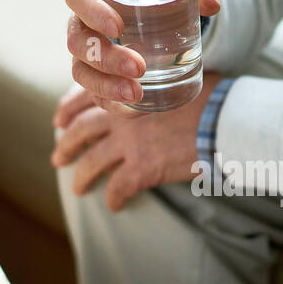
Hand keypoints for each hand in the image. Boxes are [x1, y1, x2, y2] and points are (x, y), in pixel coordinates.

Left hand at [51, 71, 222, 211]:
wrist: (224, 121)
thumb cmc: (212, 96)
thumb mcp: (179, 77)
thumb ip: (161, 81)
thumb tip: (164, 80)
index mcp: (127, 90)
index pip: (86, 95)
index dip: (69, 108)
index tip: (59, 118)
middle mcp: (121, 116)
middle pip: (81, 131)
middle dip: (66, 144)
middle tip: (58, 157)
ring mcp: (129, 143)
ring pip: (92, 162)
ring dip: (81, 176)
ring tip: (77, 189)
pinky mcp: (142, 169)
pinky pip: (118, 187)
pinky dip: (113, 198)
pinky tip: (115, 206)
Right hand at [63, 0, 219, 113]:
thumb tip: (211, 4)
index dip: (92, 12)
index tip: (118, 27)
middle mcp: (83, 18)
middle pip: (77, 41)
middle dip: (105, 59)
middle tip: (138, 68)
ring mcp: (88, 48)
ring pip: (81, 72)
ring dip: (105, 87)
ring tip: (136, 95)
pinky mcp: (100, 72)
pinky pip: (96, 92)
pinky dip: (113, 104)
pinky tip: (136, 109)